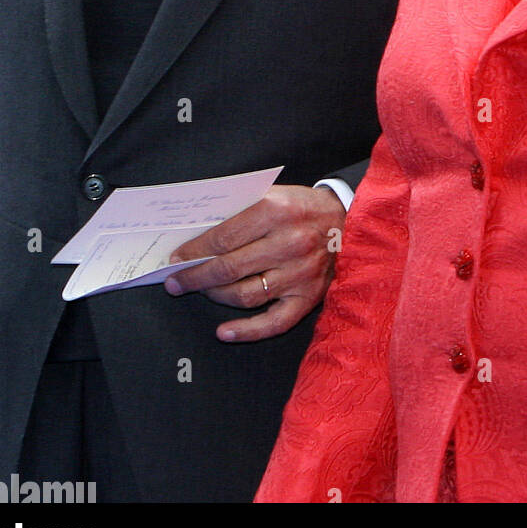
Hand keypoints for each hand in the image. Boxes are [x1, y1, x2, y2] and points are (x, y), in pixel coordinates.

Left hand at [164, 184, 346, 342]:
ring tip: (202, 291)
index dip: (193, 251)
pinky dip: (246, 332)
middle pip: (228, 268)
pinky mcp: (309, 297)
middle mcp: (290, 242)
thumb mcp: (273, 195)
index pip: (222, 238)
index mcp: (277, 210)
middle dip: (194, 277)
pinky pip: (273, 322)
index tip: (176, 258)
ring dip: (215, 296)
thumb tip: (197, 237)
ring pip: (244, 295)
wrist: (350, 222)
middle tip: (176, 281)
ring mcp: (301, 273)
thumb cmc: (303, 208)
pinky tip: (224, 332)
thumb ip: (240, 212)